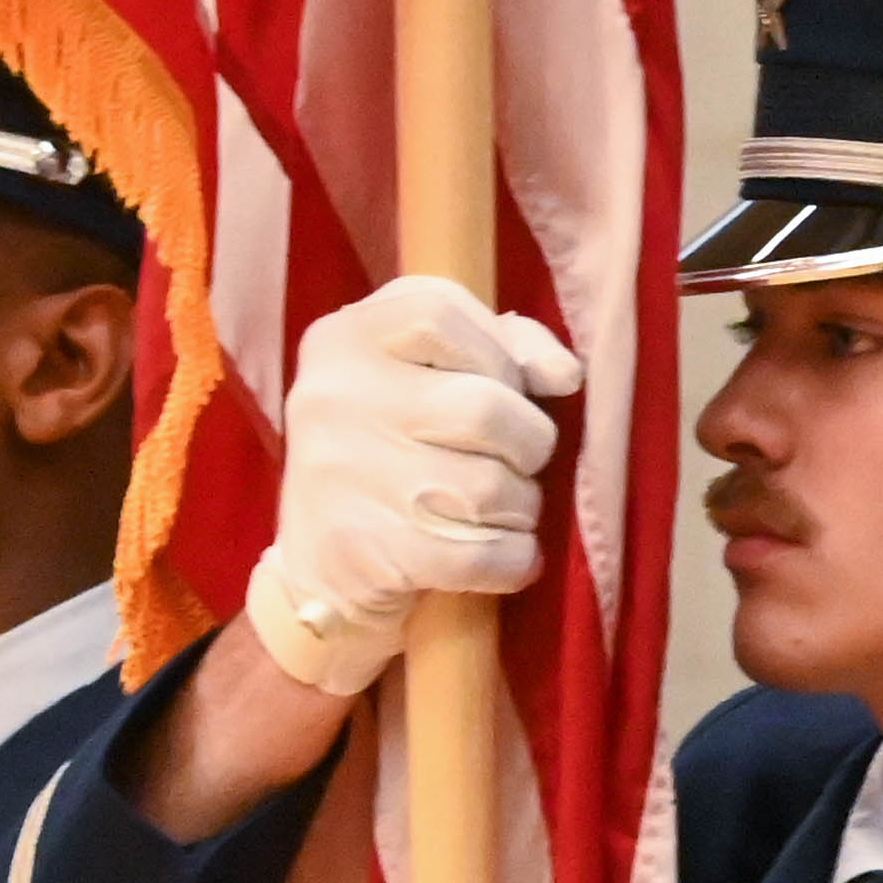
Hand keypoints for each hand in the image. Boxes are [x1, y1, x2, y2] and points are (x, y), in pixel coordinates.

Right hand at [246, 277, 581, 699]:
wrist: (320, 570)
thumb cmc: (392, 452)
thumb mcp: (424, 374)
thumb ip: (501, 344)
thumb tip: (563, 373)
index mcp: (344, 339)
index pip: (440, 312)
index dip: (496, 352)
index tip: (506, 387)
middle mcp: (332, 396)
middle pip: (485, 407)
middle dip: (527, 443)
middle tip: (514, 463)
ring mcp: (345, 475)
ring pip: (492, 486)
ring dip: (520, 507)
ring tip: (500, 512)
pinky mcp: (369, 552)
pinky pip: (486, 553)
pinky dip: (514, 560)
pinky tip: (501, 559)